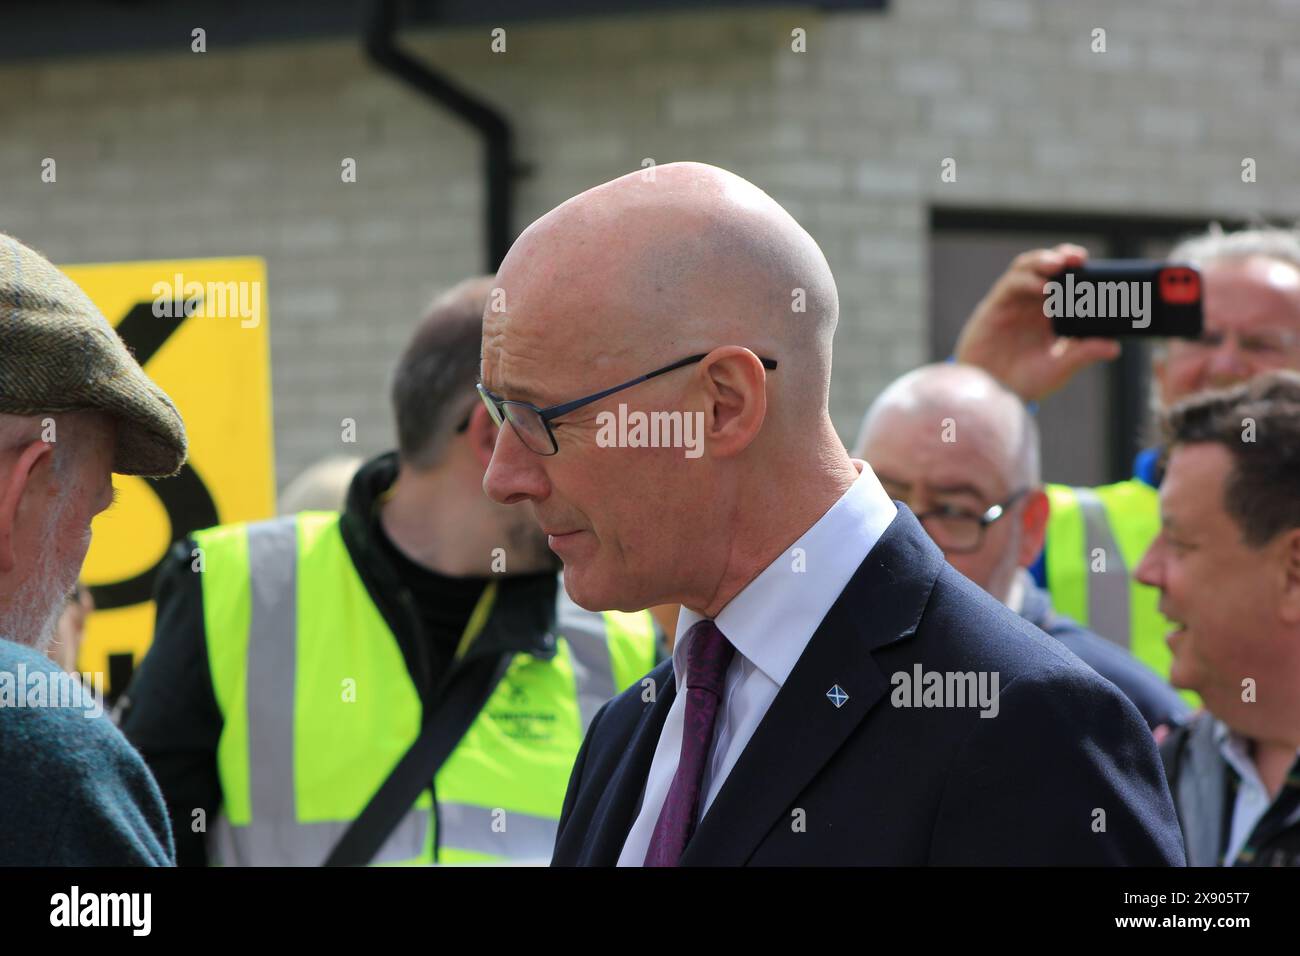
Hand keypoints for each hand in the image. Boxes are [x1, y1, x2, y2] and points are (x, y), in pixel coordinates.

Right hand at [954, 244, 1120, 402]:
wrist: (992, 394)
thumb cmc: (1023, 382)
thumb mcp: (1059, 367)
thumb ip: (1083, 354)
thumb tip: (1114, 347)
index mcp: (1049, 313)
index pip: (1065, 280)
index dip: (1077, 268)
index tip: (1095, 267)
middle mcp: (1030, 303)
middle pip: (1046, 267)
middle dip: (1062, 257)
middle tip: (1078, 258)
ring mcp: (1012, 303)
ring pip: (1025, 268)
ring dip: (1041, 261)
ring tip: (1058, 264)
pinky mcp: (993, 308)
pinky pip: (1009, 285)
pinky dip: (1026, 282)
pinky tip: (1042, 288)